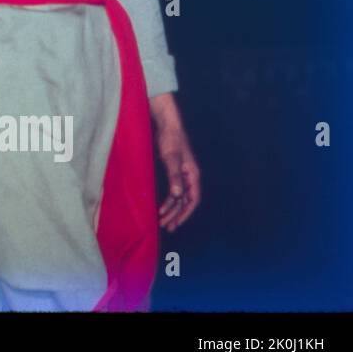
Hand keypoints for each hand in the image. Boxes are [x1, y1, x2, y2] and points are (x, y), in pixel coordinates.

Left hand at [150, 94, 200, 230]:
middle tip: (165, 226)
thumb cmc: (170, 139)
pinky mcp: (173, 171)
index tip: (176, 223)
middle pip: (184, 201)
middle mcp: (189, 177)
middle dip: (176, 214)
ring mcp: (182, 174)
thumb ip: (174, 176)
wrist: (166, 125)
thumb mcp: (171, 158)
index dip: (185, 213)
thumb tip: (178, 195)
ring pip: (178, 197)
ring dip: (170, 209)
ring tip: (160, 220)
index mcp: (192, 175)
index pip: (192, 199)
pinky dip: (167, 199)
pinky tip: (160, 206)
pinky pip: (173, 190)